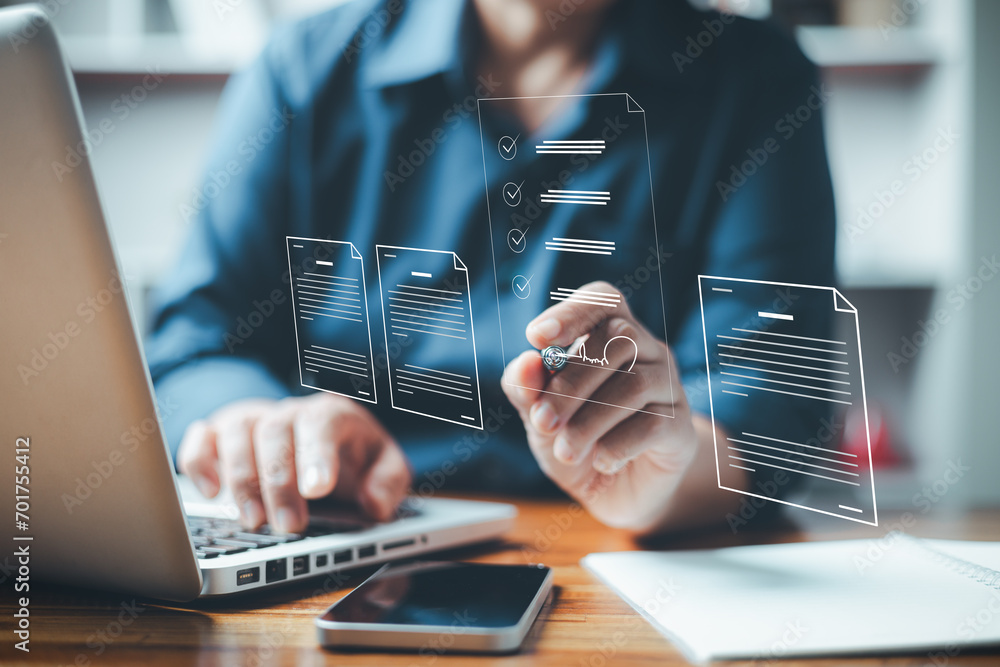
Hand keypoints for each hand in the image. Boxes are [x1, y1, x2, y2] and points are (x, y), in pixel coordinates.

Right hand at [177, 393, 411, 532]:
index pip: (321, 423)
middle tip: (289, 525)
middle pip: (275, 433)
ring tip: (253, 521)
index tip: (317, 490)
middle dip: (279, 483)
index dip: (317, 455)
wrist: (326, 438)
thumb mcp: (387, 466)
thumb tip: (374, 503)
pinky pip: (201, 438)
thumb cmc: (354, 456)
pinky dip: (199, 461)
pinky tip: (210, 492)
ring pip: (237, 433)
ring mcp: (253, 420)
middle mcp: (289, 412)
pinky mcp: (222, 434)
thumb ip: (389, 482)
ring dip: (241, 478)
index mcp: (331, 415)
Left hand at [502, 281, 698, 531]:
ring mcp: (669, 386)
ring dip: (589, 421)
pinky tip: (601, 462)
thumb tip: (527, 363)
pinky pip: (655, 423)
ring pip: (635, 384)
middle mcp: (647, 351)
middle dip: (571, 383)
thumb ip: (527, 390)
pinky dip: (618, 444)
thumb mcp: (539, 417)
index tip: (537, 339)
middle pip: (619, 340)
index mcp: (609, 335)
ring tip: (565, 450)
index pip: (602, 300)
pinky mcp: (681, 425)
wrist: (614, 492)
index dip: (573, 312)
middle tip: (542, 422)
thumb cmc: (574, 440)